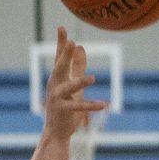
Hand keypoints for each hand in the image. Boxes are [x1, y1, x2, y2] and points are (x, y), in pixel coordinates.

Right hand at [40, 27, 107, 144]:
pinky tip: (103, 105)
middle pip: (60, 68)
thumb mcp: (73, 83)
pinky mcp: (63, 111)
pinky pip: (78, 107)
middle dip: (65, 56)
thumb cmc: (65, 105)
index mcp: (57, 77)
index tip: (61, 28)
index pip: (59, 57)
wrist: (56, 132)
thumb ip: (77, 66)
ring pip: (69, 88)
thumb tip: (81, 47)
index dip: (60, 43)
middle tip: (71, 42)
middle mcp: (54, 85)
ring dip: (80, 82)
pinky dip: (91, 106)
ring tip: (92, 78)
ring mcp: (57, 99)